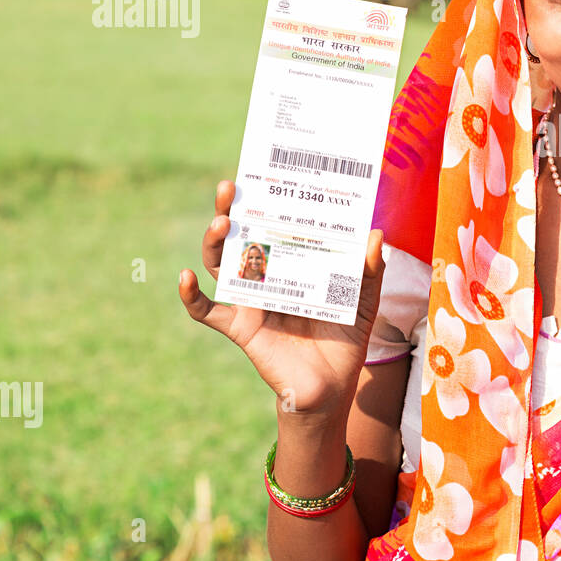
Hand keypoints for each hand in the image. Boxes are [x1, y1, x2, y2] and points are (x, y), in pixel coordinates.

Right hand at [178, 179, 387, 422]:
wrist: (332, 387)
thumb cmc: (346, 338)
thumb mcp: (364, 300)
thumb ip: (370, 270)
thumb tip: (374, 234)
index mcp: (295, 263)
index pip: (275, 224)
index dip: (265, 200)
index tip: (263, 173)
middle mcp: (268, 276)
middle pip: (241, 236)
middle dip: (232, 209)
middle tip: (230, 187)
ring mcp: (251, 300)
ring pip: (220, 264)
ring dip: (214, 242)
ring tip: (221, 223)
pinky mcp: (242, 328)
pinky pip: (208, 312)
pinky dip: (191, 297)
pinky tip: (186, 278)